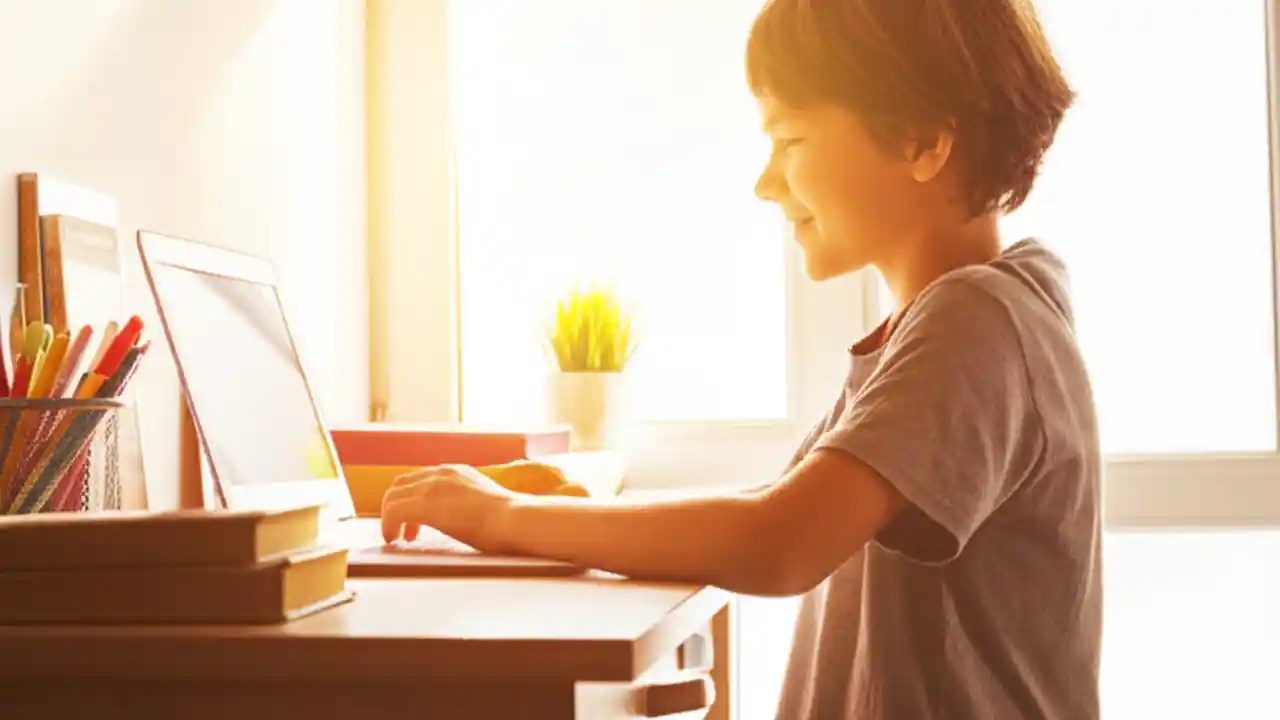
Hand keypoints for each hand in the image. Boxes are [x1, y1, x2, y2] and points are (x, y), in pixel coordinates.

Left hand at [379, 464, 517, 549]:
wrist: (514, 519)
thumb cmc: (508, 518)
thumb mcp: (484, 502)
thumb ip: (467, 503)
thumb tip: (463, 517)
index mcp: (455, 472)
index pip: (419, 479)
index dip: (412, 500)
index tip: (416, 523)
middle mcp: (440, 474)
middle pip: (400, 485)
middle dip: (397, 507)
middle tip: (406, 532)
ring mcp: (431, 487)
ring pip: (392, 497)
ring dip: (390, 518)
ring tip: (398, 538)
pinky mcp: (425, 504)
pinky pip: (393, 512)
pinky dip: (388, 525)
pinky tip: (394, 540)